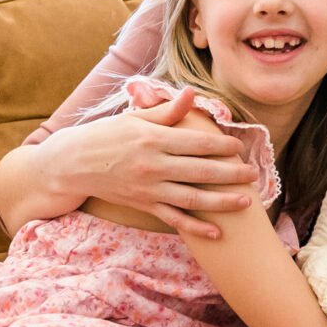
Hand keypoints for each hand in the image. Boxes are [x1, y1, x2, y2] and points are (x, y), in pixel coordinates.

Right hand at [40, 82, 264, 234]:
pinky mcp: (143, 205)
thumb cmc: (106, 135)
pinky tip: (216, 232)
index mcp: (154, 139)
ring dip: (221, 202)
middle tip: (253, 175)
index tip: (239, 146)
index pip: (197, 143)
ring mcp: (149, 189)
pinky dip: (196, 228)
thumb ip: (167, 111)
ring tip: (246, 202)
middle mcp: (153, 166)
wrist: (73, 164)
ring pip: (192, 199)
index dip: (222, 145)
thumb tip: (191, 93)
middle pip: (201, 171)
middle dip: (231, 174)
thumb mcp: (135, 118)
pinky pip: (174, 219)